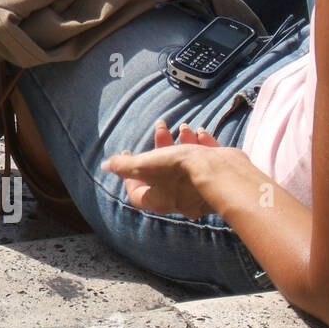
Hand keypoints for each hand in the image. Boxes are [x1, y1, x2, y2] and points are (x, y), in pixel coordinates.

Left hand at [101, 120, 220, 217]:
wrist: (222, 173)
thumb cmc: (181, 171)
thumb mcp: (146, 165)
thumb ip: (125, 166)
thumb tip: (106, 166)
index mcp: (159, 200)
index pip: (137, 193)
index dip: (129, 176)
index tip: (129, 156)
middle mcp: (179, 198)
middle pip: (162, 174)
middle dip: (160, 149)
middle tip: (161, 129)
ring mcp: (199, 189)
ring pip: (186, 164)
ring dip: (181, 143)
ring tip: (183, 127)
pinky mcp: (217, 178)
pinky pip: (205, 160)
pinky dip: (200, 144)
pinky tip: (200, 132)